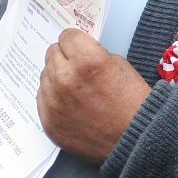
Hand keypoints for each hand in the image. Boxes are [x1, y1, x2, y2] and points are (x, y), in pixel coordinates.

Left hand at [36, 30, 149, 164]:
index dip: (76, 41)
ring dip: (57, 78)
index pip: (66, 36)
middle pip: (52, 53)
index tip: (80, 48)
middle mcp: (65, 78)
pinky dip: (54, 99)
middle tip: (79, 70)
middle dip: (65, 58)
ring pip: (45, 76)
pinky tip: (71, 105)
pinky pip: (42, 98)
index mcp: (87, 60)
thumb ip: (93, 54)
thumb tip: (76, 52)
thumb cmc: (133, 103)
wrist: (135, 141)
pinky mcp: (49, 121)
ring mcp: (54, 102)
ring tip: (77, 91)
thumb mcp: (120, 65)